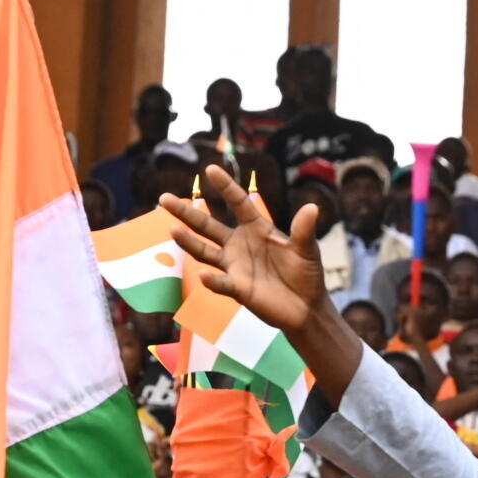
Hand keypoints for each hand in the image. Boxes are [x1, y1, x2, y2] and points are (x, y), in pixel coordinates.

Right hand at [161, 165, 326, 335]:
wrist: (306, 307)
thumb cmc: (306, 274)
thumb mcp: (307, 250)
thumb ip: (304, 230)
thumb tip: (313, 207)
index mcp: (257, 229)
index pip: (238, 203)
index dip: (226, 187)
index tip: (210, 169)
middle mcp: (239, 244)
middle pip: (208, 225)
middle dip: (187, 212)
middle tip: (164, 198)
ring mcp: (235, 266)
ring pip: (205, 251)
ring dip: (189, 242)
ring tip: (172, 229)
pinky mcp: (237, 288)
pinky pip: (220, 282)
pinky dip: (212, 280)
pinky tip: (203, 275)